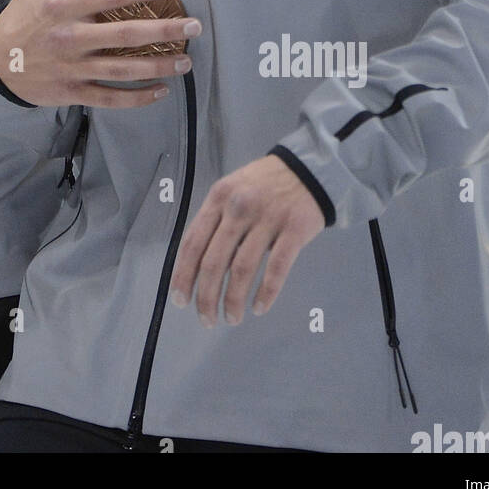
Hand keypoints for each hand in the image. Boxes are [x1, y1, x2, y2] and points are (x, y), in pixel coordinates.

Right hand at [0, 0, 198, 108]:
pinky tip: (161, 90)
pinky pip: (111, 98)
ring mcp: (73, 68)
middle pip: (125, 35)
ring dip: (158, 66)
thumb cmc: (27, 13)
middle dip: (164, 30)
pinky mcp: (73, 92)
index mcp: (64, 6)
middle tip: (193, 26)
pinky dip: (138, 98)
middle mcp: (71, 37)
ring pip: (123, 70)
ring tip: (186, 61)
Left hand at [170, 155, 324, 325]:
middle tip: (206, 319)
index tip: (181, 300)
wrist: (308, 169)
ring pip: (242, 269)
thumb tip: (199, 266)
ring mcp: (267, 219)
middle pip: (214, 261)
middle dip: (206, 296)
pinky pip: (276, 269)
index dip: (184, 275)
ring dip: (233, 300)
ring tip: (231, 318)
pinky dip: (265, 293)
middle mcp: (238, 208)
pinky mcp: (294, 230)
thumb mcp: (232, 191)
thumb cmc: (263, 185)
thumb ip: (216, 221)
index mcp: (218, 199)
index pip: (193, 243)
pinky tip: (259, 308)